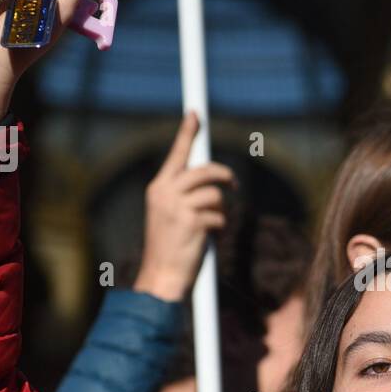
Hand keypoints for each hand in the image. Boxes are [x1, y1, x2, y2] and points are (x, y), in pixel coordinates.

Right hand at [132, 112, 235, 302]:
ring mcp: (178, 206)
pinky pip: (219, 216)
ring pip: (215, 194)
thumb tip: (213, 181)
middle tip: (233, 185)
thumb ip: (184, 195)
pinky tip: (207, 238)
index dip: (187, 132)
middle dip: (224, 175)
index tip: (195, 114)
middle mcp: (165, 192)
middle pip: (205, 170)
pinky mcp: (192, 221)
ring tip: (211, 224)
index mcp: (157, 188)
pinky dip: (219, 227)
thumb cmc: (169, 247)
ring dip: (220, 210)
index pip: (176, 154)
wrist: (160, 277)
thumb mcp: (170, 215)